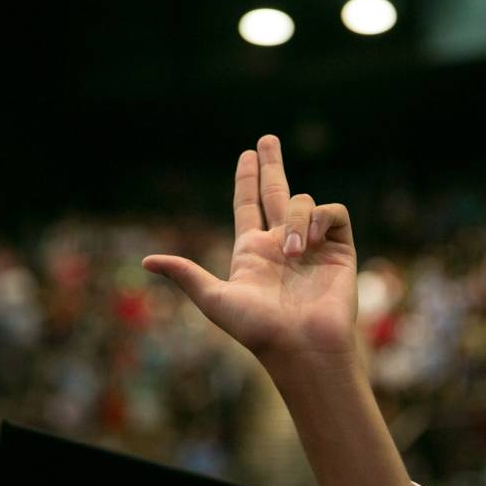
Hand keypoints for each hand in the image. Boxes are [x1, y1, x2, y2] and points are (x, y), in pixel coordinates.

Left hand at [142, 135, 357, 373]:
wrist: (302, 346)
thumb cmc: (259, 329)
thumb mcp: (215, 299)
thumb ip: (186, 274)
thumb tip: (146, 260)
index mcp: (252, 251)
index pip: (247, 205)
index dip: (246, 180)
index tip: (246, 154)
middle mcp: (282, 243)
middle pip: (276, 192)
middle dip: (272, 164)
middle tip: (267, 139)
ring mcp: (312, 244)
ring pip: (303, 203)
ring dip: (296, 220)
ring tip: (294, 253)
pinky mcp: (340, 248)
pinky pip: (334, 213)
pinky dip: (321, 219)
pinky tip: (312, 242)